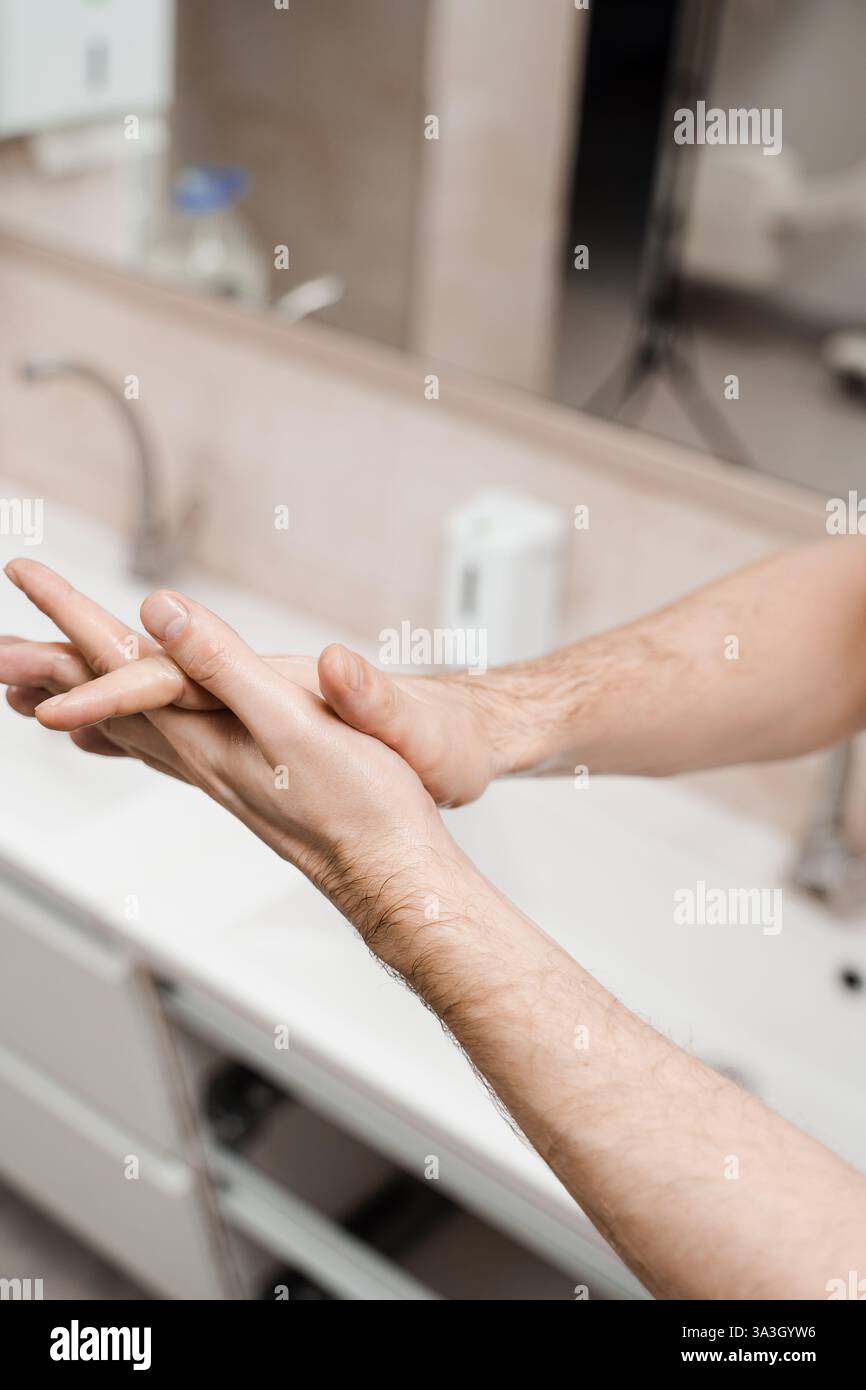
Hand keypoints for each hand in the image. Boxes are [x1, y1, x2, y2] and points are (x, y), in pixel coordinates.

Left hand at [1, 561, 460, 935]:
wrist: (391, 872)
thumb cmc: (359, 806)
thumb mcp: (293, 722)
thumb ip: (224, 666)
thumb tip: (162, 614)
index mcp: (202, 731)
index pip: (117, 660)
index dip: (68, 613)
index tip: (23, 572)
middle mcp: (195, 755)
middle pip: (102, 698)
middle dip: (49, 662)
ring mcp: (214, 773)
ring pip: (123, 726)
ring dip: (77, 698)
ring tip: (33, 689)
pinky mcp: (240, 782)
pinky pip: (158, 747)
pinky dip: (124, 731)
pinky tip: (123, 738)